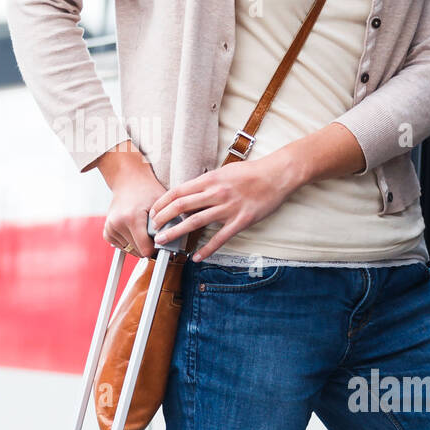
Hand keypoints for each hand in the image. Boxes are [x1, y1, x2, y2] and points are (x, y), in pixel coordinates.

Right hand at [102, 157, 166, 259]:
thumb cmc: (147, 190)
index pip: (145, 250)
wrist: (129, 180)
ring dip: (138, 244)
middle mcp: (117, 224)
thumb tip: (171, 242)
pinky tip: (134, 231)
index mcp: (131, 218)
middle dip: (147, 245)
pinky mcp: (107, 230)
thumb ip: (167, 224)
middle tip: (152, 231)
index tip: (159, 240)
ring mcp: (110, 227)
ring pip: (129, 249)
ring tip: (142, 228)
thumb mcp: (162, 205)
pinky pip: (121, 246)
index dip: (155, 247)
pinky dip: (129, 242)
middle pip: (137, 251)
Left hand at [148, 156, 295, 261]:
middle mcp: (216, 193)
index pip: (178, 192)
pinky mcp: (241, 221)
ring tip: (164, 241)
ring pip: (195, 222)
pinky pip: (220, 238)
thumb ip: (206, 183)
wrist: (276, 175)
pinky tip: (196, 257)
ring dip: (176, 233)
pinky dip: (206, 249)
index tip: (153, 213)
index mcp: (210, 179)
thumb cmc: (250, 173)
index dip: (162, 203)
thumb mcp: (223, 172)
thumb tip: (188, 194)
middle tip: (153, 229)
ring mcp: (228, 208)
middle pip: (181, 207)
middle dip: (163, 219)